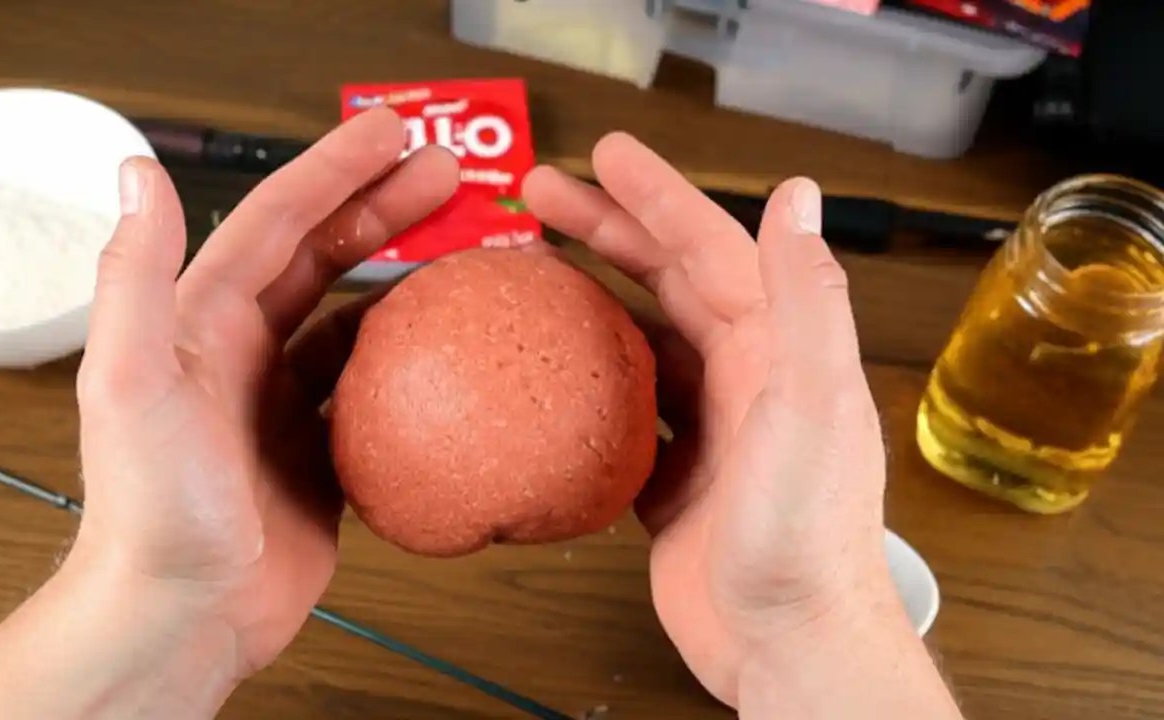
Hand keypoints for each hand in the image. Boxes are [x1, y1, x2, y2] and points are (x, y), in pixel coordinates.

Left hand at [71, 108, 457, 687]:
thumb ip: (135, 277)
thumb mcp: (131, 382)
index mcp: (204, 322)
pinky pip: (374, 387)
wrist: (182, 615)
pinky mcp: (321, 452)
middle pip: (326, 256)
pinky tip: (448, 346)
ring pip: (357, 317)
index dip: (335, 169)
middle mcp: (245, 351)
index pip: (279, 223)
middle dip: (386, 206)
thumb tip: (139, 171)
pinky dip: (410, 357)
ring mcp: (285, 402)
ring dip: (405, 276)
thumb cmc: (152, 509)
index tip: (393, 133)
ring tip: (463, 249)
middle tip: (450, 174)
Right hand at [523, 135, 901, 707]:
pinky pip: (623, 413)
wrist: (784, 645)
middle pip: (665, 284)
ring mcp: (706, 429)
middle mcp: (743, 378)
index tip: (604, 156)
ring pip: (640, 343)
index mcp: (775, 349)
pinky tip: (549, 372)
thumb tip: (798, 197)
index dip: (655, 196)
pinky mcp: (671, 480)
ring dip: (590, 301)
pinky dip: (587, 382)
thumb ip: (806, 298)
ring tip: (532, 272)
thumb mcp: (809, 404)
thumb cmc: (805, 536)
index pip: (707, 248)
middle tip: (541, 198)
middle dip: (605, 233)